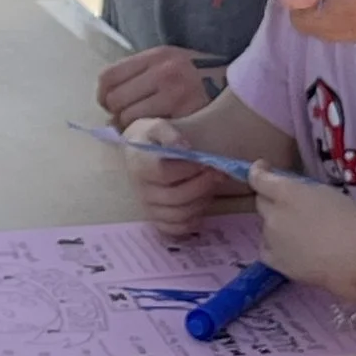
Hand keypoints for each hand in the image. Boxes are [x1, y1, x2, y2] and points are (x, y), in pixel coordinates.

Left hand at [97, 44, 215, 125]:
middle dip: (117, 114)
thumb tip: (107, 102)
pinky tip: (158, 134)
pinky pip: (150, 132)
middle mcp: (165, 72)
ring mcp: (176, 95)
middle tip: (130, 120)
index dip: (102, 95)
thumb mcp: (171, 62)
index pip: (109, 76)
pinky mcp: (186, 117)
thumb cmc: (199, 79)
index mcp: (158, 55)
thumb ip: (141, 74)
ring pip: (129, 120)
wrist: (243, 89)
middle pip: (115, 101)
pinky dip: (148, 136)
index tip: (108, 104)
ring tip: (145, 128)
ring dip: (131, 128)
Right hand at [123, 115, 225, 238]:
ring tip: (211, 186)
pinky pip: (176, 229)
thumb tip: (186, 149)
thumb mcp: (156, 126)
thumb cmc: (150, 139)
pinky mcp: (156, 220)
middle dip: (203, 186)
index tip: (206, 161)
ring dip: (202, 201)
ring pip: (179, 214)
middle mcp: (142, 190)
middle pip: (176, 197)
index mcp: (140, 165)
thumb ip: (170, 134)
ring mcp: (149, 208)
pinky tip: (200, 205)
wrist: (136, 154)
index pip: (165, 174)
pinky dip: (193, 221)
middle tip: (219, 174)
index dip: (190, 170)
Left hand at [244, 166, 355, 304]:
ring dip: (278, 226)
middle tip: (293, 209)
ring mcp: (272, 240)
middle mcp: (273, 214)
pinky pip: (268, 250)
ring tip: (302, 235)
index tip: (263, 169)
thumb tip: (291, 196)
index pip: (258, 178)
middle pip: (262, 203)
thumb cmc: (354, 219)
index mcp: (286, 192)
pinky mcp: (276, 262)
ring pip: (266, 228)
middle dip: (273, 202)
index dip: (259, 172)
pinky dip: (277, 247)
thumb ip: (301, 192)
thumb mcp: (325, 193)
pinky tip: (295, 251)